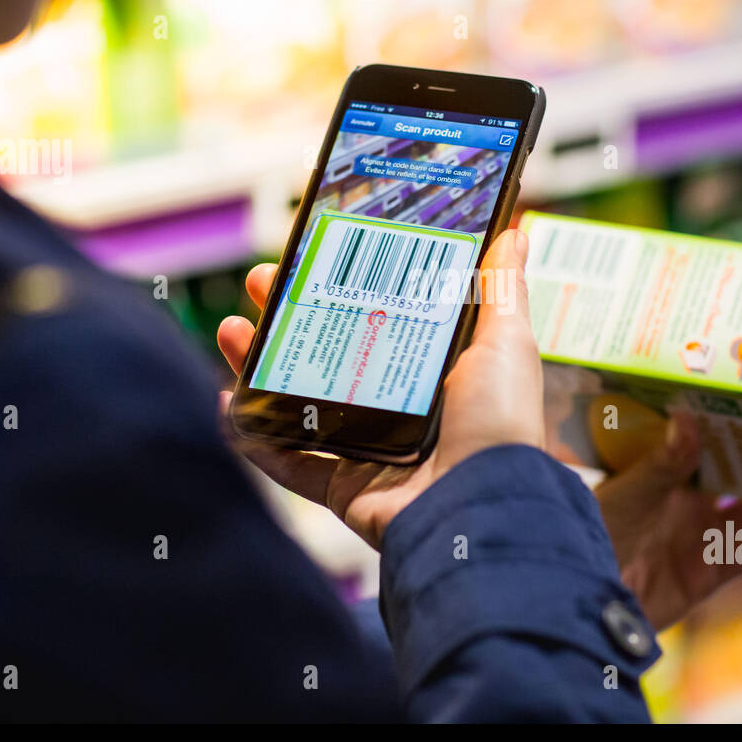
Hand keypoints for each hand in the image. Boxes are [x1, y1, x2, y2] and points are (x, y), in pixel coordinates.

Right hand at [217, 229, 542, 548]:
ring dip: (258, 365)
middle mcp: (399, 407)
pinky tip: (227, 401)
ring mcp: (367, 450)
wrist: (483, 507)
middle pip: (329, 353)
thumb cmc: (499, 423)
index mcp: (433, 370)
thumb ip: (500, 290)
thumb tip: (514, 234)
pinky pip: (287, 460)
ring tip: (231, 329)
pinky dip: (253, 436)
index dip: (342, 285)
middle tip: (261, 283)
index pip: (377, 316)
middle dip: (288, 314)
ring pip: (298, 401)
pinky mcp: (344, 488)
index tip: (313, 253)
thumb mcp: (505, 343)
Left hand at [593, 412, 741, 630]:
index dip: (736, 423)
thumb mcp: (625, 494)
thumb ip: (661, 463)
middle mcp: (680, 500)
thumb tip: (688, 417)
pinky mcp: (707, 573)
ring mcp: (695, 536)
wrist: (575, 602)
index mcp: (656, 471)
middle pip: (738, 476)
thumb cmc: (587, 535)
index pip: (703, 439)